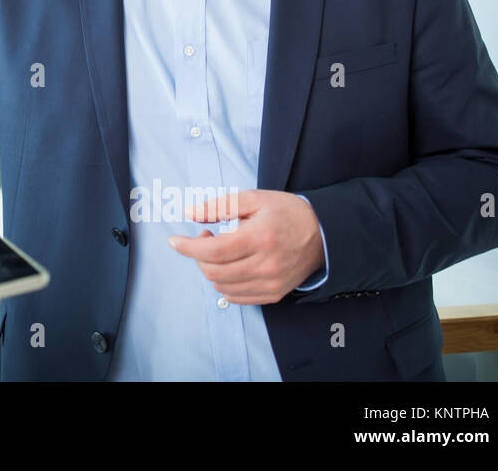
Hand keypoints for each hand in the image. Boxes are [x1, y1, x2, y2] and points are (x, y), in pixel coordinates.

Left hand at [167, 189, 324, 304]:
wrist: (323, 234)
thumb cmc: (285, 212)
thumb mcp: (254, 199)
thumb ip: (220, 206)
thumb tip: (190, 213)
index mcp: (259, 238)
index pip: (213, 251)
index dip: (188, 247)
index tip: (174, 241)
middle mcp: (266, 265)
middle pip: (214, 271)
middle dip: (198, 256)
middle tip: (205, 237)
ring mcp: (271, 283)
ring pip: (222, 286)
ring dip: (210, 268)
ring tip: (219, 249)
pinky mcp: (274, 294)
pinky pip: (236, 297)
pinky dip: (224, 283)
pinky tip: (229, 265)